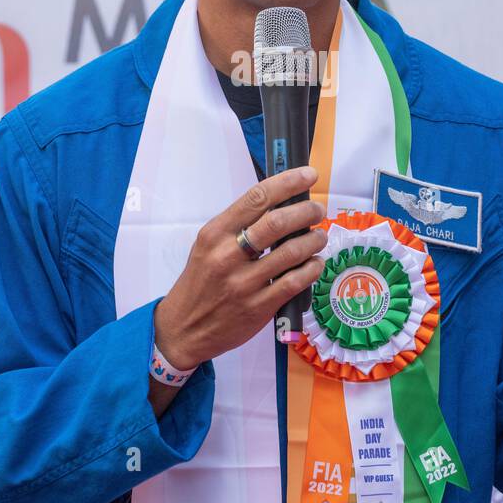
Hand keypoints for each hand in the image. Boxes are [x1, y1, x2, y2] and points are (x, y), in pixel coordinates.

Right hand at [153, 165, 326, 369]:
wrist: (183, 328)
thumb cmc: (200, 282)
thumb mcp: (209, 246)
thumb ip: (240, 227)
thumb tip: (282, 204)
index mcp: (215, 234)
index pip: (256, 198)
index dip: (288, 183)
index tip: (308, 175)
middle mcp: (227, 256)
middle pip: (277, 223)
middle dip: (306, 212)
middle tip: (317, 211)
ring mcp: (243, 284)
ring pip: (291, 253)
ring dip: (313, 240)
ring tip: (318, 237)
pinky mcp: (258, 308)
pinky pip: (294, 282)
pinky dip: (311, 268)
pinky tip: (314, 263)